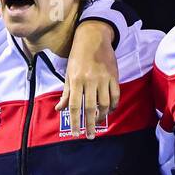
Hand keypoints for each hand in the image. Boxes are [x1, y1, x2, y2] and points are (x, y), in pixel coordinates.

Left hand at [58, 20, 119, 138]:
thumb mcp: (68, 74)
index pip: (74, 106)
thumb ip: (65, 93)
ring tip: (98, 122)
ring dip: (102, 116)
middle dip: (90, 124)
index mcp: (76, 80)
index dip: (75, 122)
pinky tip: (110, 110)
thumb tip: (58, 109)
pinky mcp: (114, 76)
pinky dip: (114, 105)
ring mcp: (104, 78)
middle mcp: (90, 81)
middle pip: (91, 108)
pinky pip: (116, 95)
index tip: (76, 134)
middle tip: (89, 136)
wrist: (93, 38)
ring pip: (105, 103)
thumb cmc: (78, 57)